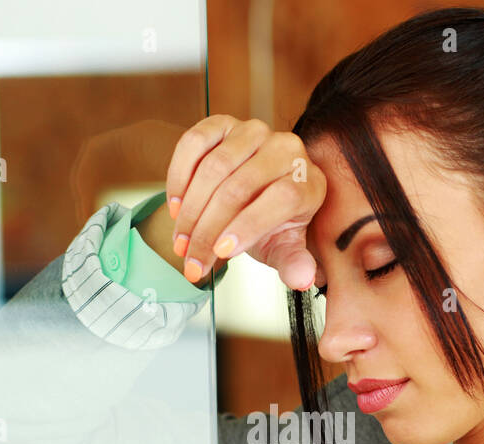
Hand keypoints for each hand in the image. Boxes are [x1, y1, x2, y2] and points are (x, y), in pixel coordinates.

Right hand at [165, 115, 326, 289]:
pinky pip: (193, 143)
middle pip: (240, 187)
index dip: (249, 226)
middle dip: (209, 229)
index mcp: (308, 181)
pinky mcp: (223, 124)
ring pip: (214, 167)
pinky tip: (175, 207)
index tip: (220, 254)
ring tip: (180, 242)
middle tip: (190, 260)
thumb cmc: (271, 225)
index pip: (281, 198)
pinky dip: (178, 176)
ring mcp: (253, 132)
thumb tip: (302, 279)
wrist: (254, 196)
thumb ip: (294, 263)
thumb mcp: (283, 248)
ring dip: (190, 210)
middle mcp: (286, 148)